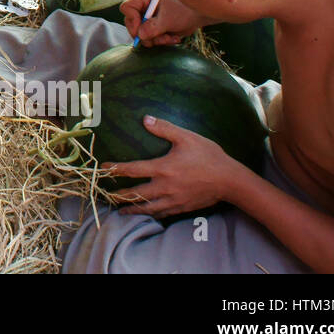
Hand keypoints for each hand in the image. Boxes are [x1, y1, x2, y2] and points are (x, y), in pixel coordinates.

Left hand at [106, 116, 247, 217]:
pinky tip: (148, 214)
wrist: (230, 180)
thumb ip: (164, 129)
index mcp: (163, 169)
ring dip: (133, 210)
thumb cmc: (209, 156)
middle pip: (136, 194)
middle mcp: (165, 187)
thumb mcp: (187, 138)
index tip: (103, 168)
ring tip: (122, 212)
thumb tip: (145, 119)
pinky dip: (152, 214)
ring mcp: (174, 200)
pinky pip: (163, 213)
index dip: (116, 169)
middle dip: (120, 196)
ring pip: (148, 208)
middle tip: (107, 197)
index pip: (133, 169)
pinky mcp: (182, 208)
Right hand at [119, 0, 204, 45]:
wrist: (198, 16)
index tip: (141, 31)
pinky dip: (159, 41)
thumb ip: (153, 27)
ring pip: (140, 33)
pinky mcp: (150, 26)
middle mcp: (142, 5)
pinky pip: (148, 38)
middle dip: (146, 34)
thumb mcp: (169, 19)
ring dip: (155, 40)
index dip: (132, 20)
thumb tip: (140, 35)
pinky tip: (171, 38)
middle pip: (131, 23)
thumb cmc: (185, 11)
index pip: (127, 7)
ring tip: (170, 37)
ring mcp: (146, 16)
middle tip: (160, 38)